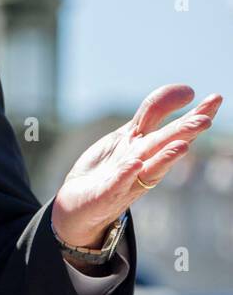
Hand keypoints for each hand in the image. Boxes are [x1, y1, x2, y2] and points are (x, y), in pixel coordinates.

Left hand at [52, 84, 221, 247]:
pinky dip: (126, 174)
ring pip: (150, 167)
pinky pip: (117, 183)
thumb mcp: (129, 135)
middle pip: (165, 145)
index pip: (173, 127)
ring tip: (182, 144)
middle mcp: (143, 163)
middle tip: (205, 121)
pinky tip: (134, 164)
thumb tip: (188, 89)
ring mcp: (126, 180)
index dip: (192, 113)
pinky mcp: (105, 194)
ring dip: (166, 157)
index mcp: (149, 148)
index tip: (215, 98)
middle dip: (184, 134)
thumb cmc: (110, 169)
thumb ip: (153, 113)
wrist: (79, 205)